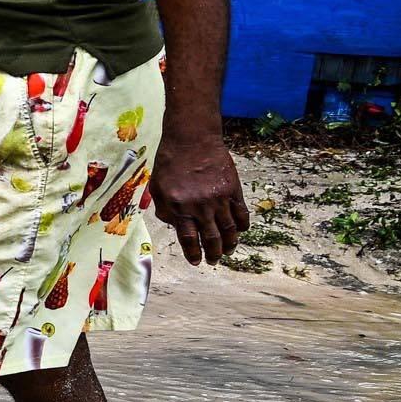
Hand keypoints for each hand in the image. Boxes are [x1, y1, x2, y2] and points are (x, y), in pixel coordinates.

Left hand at [147, 123, 248, 263]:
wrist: (192, 139)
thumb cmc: (170, 163)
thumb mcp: (158, 188)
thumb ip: (165, 210)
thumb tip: (176, 226)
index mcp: (179, 208)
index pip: (189, 239)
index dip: (193, 253)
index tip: (196, 261)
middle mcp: (201, 207)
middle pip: (211, 239)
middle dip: (213, 254)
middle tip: (214, 260)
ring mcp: (219, 199)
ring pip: (230, 230)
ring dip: (230, 244)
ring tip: (228, 250)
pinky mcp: (233, 190)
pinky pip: (242, 214)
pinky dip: (243, 226)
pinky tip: (240, 231)